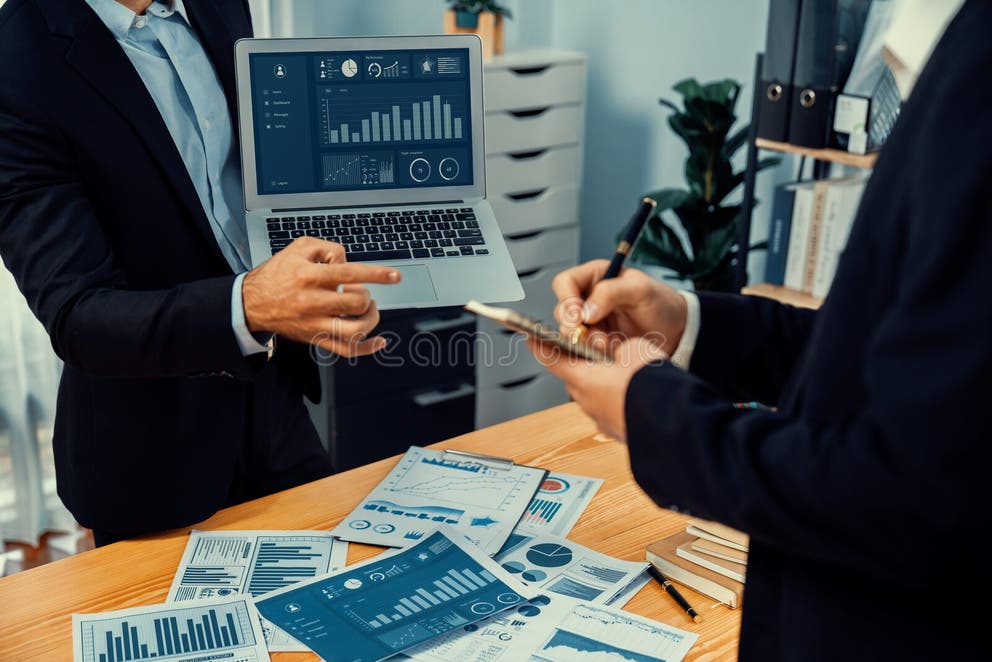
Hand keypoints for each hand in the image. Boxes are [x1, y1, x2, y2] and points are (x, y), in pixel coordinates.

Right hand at [242, 238, 400, 356]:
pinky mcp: (315, 338)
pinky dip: (367, 348)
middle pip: (356, 304)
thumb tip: (349, 261)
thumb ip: (328, 248)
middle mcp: (313, 302)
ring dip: (370, 319)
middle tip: (360, 292)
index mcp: (309, 276)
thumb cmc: (277, 273)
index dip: (377, 274)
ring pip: (354, 331)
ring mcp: (315, 323)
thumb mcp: (298, 247)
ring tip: (366, 309)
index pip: (350, 274)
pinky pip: (345, 350)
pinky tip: (380, 340)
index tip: (394, 276)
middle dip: (365, 295)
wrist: (251, 303)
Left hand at [528, 336, 667, 441]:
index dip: (540, 345)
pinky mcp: (615, 430)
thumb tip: (619, 353)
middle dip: (583, 362)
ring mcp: (601, 420)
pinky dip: (617, 399)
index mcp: (583, 379)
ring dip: (602, 382)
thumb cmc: (650, 385)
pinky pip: (610, 409)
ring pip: (594, 394)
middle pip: (575, 376)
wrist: (671, 424)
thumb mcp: (634, 348)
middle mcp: (586, 402)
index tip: (530, 337)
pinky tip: (636, 393)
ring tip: (624, 371)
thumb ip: (618, 347)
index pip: (551, 359)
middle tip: (597, 349)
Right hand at [551, 260, 687, 353]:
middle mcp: (588, 298)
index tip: (578, 315)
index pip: (565, 282)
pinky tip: (609, 349)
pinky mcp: (596, 341)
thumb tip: (586, 310)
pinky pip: (583, 347)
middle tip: (585, 334)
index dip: (566, 299)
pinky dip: (592, 351)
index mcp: (596, 277)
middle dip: (572, 325)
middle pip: (562, 310)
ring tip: (606, 343)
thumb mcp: (640, 290)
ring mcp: (591, 322)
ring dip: (585, 340)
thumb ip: (611, 292)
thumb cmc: (662, 303)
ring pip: (570, 332)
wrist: (677, 331)